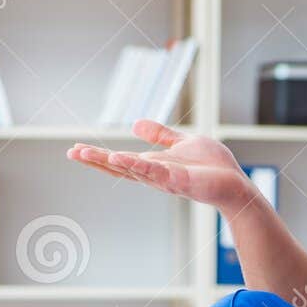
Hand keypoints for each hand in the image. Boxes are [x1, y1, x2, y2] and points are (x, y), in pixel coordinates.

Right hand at [67, 120, 265, 215]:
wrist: (235, 184)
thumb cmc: (213, 167)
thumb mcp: (183, 143)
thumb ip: (161, 135)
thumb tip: (135, 123)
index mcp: (153, 165)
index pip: (120, 160)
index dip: (98, 155)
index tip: (75, 149)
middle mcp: (155, 175)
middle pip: (119, 167)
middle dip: (95, 160)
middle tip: (71, 152)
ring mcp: (166, 179)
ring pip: (132, 169)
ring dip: (109, 161)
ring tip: (85, 154)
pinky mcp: (180, 181)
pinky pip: (155, 173)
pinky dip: (138, 166)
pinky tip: (120, 158)